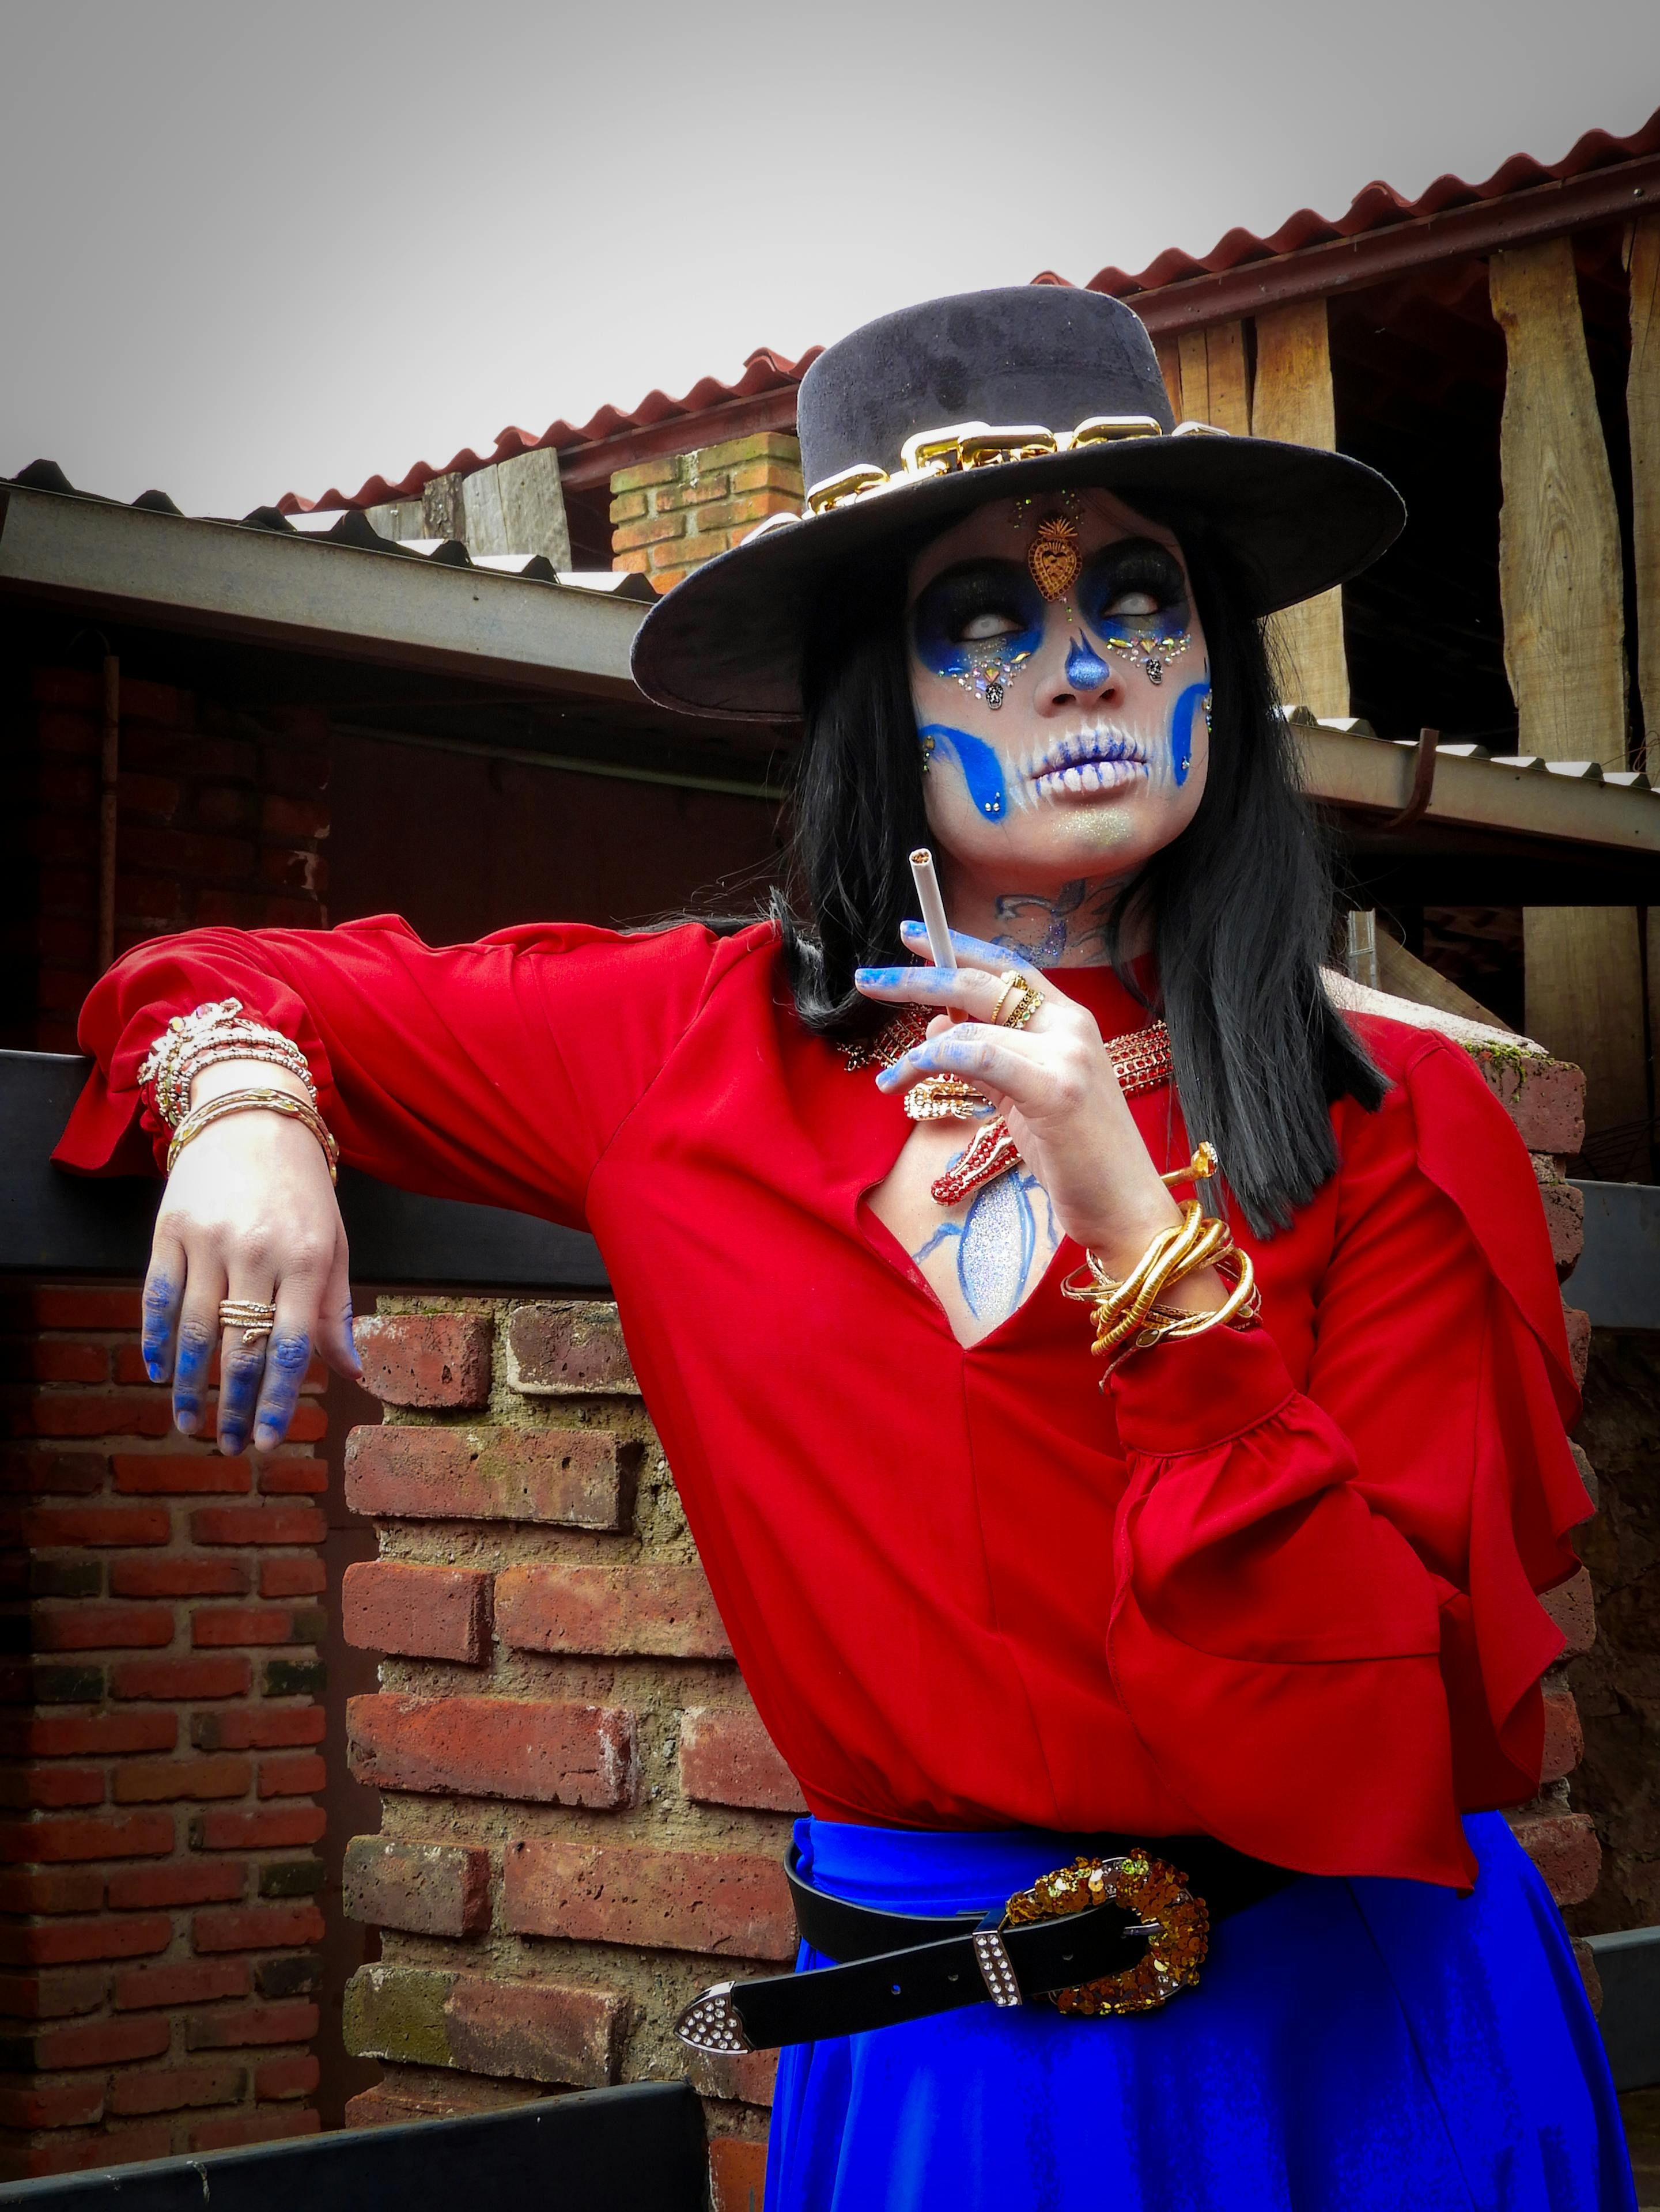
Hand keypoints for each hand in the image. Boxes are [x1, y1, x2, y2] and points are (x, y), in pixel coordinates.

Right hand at [141, 1066, 360, 1454]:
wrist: (255, 1116)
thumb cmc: (303, 1190)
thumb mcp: (333, 1243)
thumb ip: (336, 1309)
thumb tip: (353, 1372)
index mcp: (306, 1260)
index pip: (291, 1348)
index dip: (277, 1402)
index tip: (268, 1442)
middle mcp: (257, 1252)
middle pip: (240, 1348)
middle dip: (235, 1406)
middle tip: (230, 1447)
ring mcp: (209, 1240)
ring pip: (194, 1330)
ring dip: (190, 1387)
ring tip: (191, 1425)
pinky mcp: (170, 1229)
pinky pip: (157, 1295)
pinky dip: (154, 1338)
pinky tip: (158, 1372)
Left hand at [855, 922, 1187, 1271]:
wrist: (1124, 1206)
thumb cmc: (1077, 1157)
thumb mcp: (1024, 1096)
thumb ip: (987, 1059)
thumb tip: (936, 1027)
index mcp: (1069, 1020)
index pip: (1007, 966)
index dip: (957, 946)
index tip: (912, 936)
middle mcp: (1071, 1025)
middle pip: (982, 982)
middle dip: (918, 978)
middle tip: (868, 979)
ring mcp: (1067, 1054)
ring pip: (971, 1026)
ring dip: (917, 1050)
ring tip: (889, 1079)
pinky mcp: (1055, 1089)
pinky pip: (978, 1058)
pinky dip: (933, 1063)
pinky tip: (905, 1082)